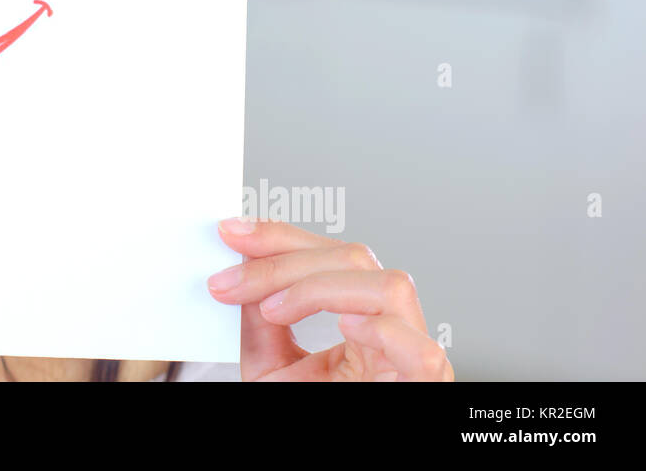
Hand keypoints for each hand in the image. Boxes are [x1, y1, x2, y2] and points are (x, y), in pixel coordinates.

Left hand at [207, 217, 452, 380]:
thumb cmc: (309, 420)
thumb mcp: (272, 370)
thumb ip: (260, 322)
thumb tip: (239, 268)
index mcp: (361, 322)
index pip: (330, 257)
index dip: (280, 237)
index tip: (230, 232)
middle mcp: (391, 333)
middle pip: (357, 259)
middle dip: (285, 259)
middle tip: (230, 280)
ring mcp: (411, 361)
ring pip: (390, 286)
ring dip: (322, 286)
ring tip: (274, 309)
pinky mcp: (422, 390)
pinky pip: (422, 352)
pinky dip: (385, 331)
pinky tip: (346, 324)